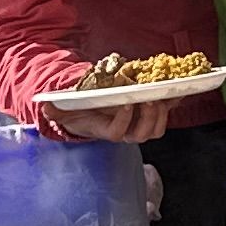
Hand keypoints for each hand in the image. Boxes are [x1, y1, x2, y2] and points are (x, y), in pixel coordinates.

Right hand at [39, 95, 181, 143]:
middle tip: (149, 99)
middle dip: (148, 118)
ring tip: (160, 96)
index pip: (117, 133)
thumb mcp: (66, 109)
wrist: (92, 109)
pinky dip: (173, 104)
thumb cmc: (81, 110)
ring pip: (156, 129)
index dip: (123, 121)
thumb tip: (45, 107)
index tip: (126, 104)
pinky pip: (165, 113)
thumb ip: (56, 110)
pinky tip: (179, 91)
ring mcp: (139, 125)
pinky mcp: (149, 114)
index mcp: (106, 130)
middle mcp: (126, 131)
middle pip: (142, 134)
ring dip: (161, 114)